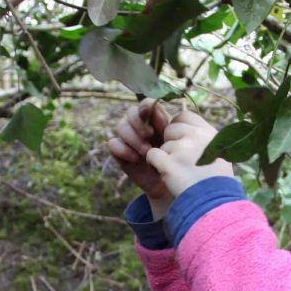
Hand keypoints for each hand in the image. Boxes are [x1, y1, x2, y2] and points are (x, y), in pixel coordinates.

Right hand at [106, 100, 174, 214]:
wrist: (168, 186)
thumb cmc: (176, 162)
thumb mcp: (177, 143)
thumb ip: (169, 125)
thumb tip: (160, 111)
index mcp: (155, 120)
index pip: (146, 104)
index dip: (147, 108)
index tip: (155, 119)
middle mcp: (140, 126)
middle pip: (131, 113)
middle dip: (139, 124)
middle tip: (150, 136)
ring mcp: (129, 139)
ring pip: (121, 127)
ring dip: (133, 138)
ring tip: (147, 152)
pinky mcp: (120, 153)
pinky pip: (113, 143)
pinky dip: (122, 149)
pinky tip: (134, 158)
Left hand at [144, 109, 232, 196]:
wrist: (214, 206)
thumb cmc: (216, 184)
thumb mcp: (217, 154)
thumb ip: (202, 139)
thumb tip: (185, 128)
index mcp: (209, 133)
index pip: (184, 116)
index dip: (178, 129)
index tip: (182, 143)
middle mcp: (197, 136)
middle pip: (170, 128)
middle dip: (170, 143)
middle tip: (180, 161)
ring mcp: (183, 149)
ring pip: (162, 145)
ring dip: (165, 158)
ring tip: (180, 173)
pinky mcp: (170, 163)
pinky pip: (152, 156)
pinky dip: (154, 166)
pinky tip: (167, 175)